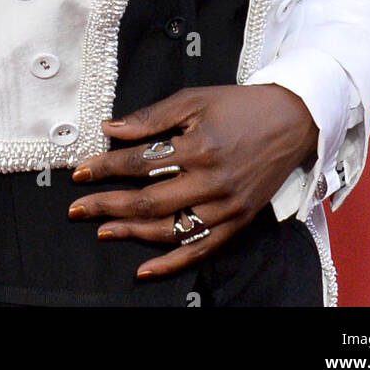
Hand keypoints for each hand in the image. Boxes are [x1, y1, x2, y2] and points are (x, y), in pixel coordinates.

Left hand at [67, 84, 318, 278]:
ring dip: (132, 233)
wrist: (291, 121)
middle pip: (149, 201)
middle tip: (78, 209)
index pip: (140, 163)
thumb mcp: (194, 99)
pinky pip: (200, 250)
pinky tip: (145, 269)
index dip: (105, 168)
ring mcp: (226, 207)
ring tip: (103, 230)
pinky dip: (171, 263)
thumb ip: (151, 117)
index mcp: (199, 147)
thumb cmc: (239, 106)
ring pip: (170, 230)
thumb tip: (111, 128)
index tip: (80, 172)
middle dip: (108, 205)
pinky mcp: (237, 222)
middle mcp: (212, 182)